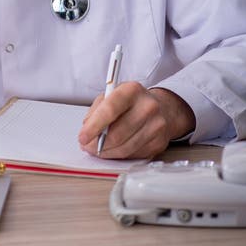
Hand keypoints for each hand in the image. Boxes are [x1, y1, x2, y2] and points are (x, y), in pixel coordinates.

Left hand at [78, 83, 195, 159]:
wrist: (163, 108)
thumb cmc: (132, 101)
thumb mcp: (112, 95)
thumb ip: (97, 110)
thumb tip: (87, 131)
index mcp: (132, 90)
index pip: (110, 110)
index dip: (94, 126)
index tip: (82, 137)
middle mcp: (147, 106)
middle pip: (117, 134)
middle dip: (97, 144)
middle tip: (87, 146)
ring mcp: (156, 125)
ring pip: (124, 148)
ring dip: (107, 152)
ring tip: (97, 149)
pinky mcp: (159, 142)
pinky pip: (133, 155)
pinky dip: (119, 155)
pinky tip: (114, 149)